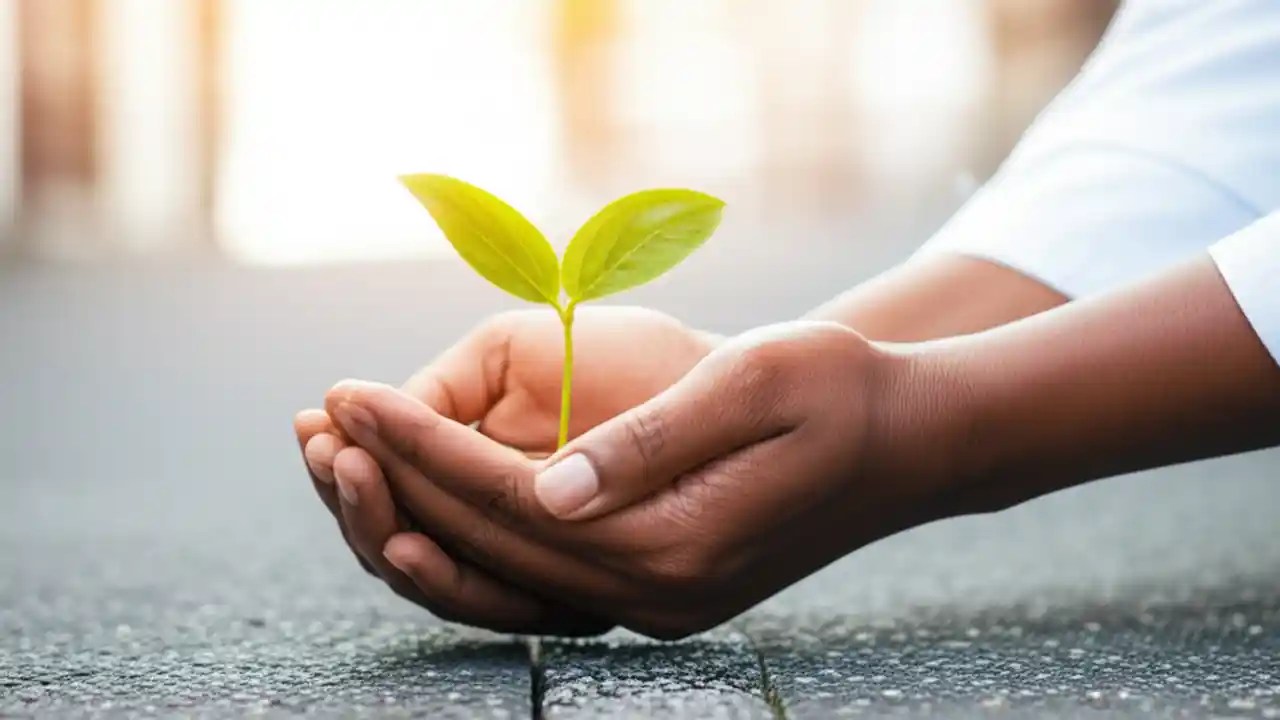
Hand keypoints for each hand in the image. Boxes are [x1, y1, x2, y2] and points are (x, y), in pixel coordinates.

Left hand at [325, 320, 958, 638]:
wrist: (910, 442)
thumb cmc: (839, 390)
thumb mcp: (752, 386)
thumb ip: (646, 444)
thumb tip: (544, 489)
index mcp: (677, 544)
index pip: (513, 498)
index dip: (423, 445)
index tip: (350, 394)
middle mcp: (659, 594)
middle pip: (497, 542)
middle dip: (401, 479)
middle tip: (320, 421)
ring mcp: (660, 603)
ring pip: (510, 569)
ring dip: (424, 514)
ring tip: (348, 462)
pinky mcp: (663, 588)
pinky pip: (544, 573)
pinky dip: (478, 536)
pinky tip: (432, 503)